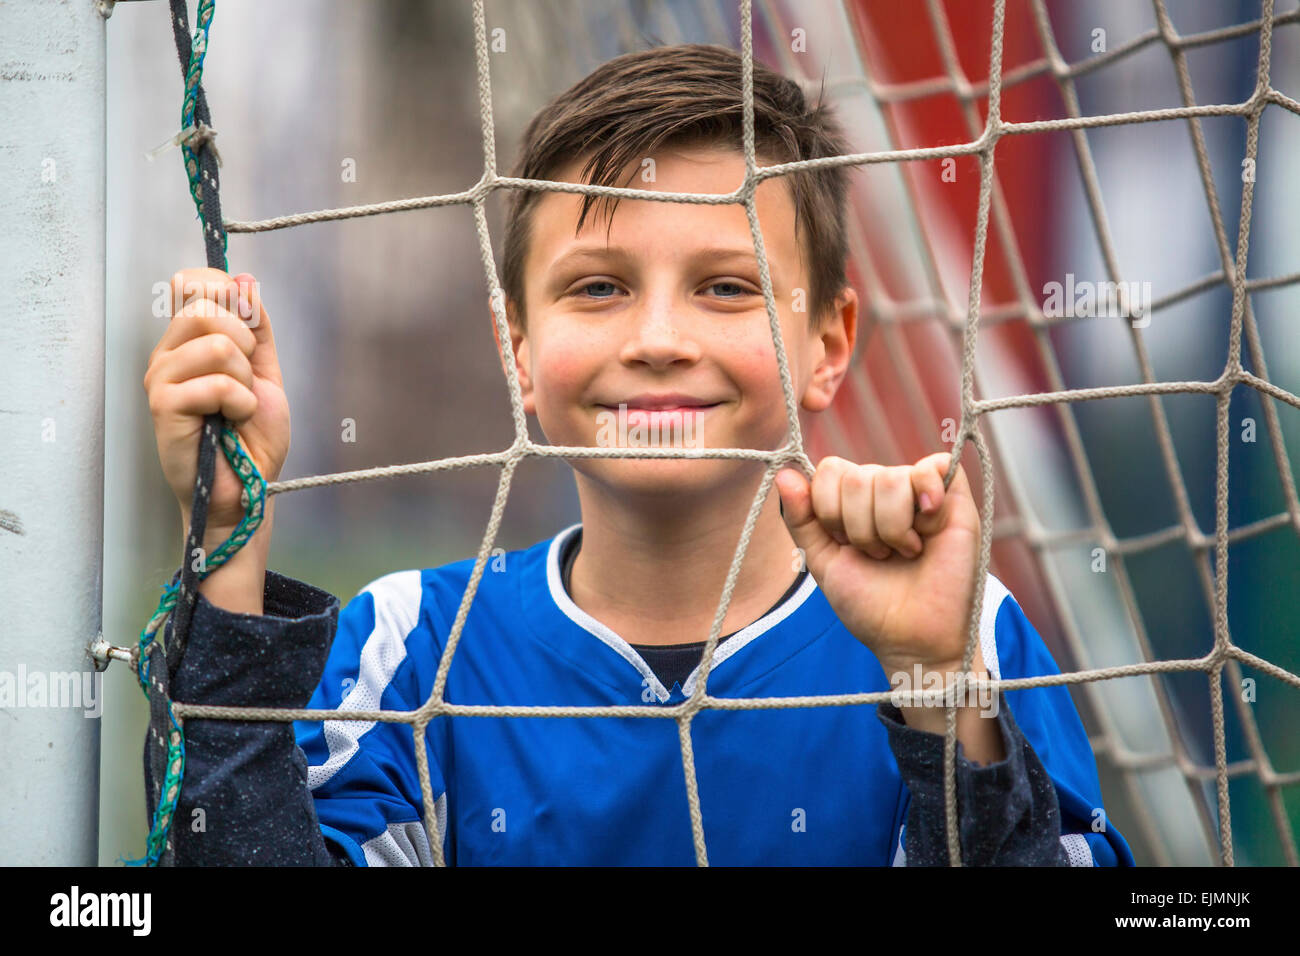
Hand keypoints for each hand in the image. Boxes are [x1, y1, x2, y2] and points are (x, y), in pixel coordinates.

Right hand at [144, 268, 289, 534]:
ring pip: (219, 344)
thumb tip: (244, 279)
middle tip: (246, 381)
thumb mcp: (265, 372)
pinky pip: (217, 383)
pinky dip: (240, 404)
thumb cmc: (250, 435)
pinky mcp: (163, 404)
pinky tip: (231, 421)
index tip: (249, 330)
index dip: (227, 292)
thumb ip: (257, 327)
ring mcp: (161, 377)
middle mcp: (168, 353)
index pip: (194, 283)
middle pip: (208, 308)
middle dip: (247, 345)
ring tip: (237, 406)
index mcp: (189, 341)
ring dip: (246, 381)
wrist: (246, 485)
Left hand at [774, 453, 981, 677]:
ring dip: (892, 528)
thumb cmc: (870, 604)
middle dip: (861, 528)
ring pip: (891, 477)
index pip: (830, 470)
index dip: (830, 509)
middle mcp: (884, 489)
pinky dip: (927, 494)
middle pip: (858, 476)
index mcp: (853, 500)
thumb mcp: (824, 561)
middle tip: (880, 555)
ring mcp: (919, 491)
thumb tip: (784, 472)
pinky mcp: (954, 497)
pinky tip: (929, 525)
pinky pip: (936, 465)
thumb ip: (801, 518)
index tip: (845, 544)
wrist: (912, 638)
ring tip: (906, 552)